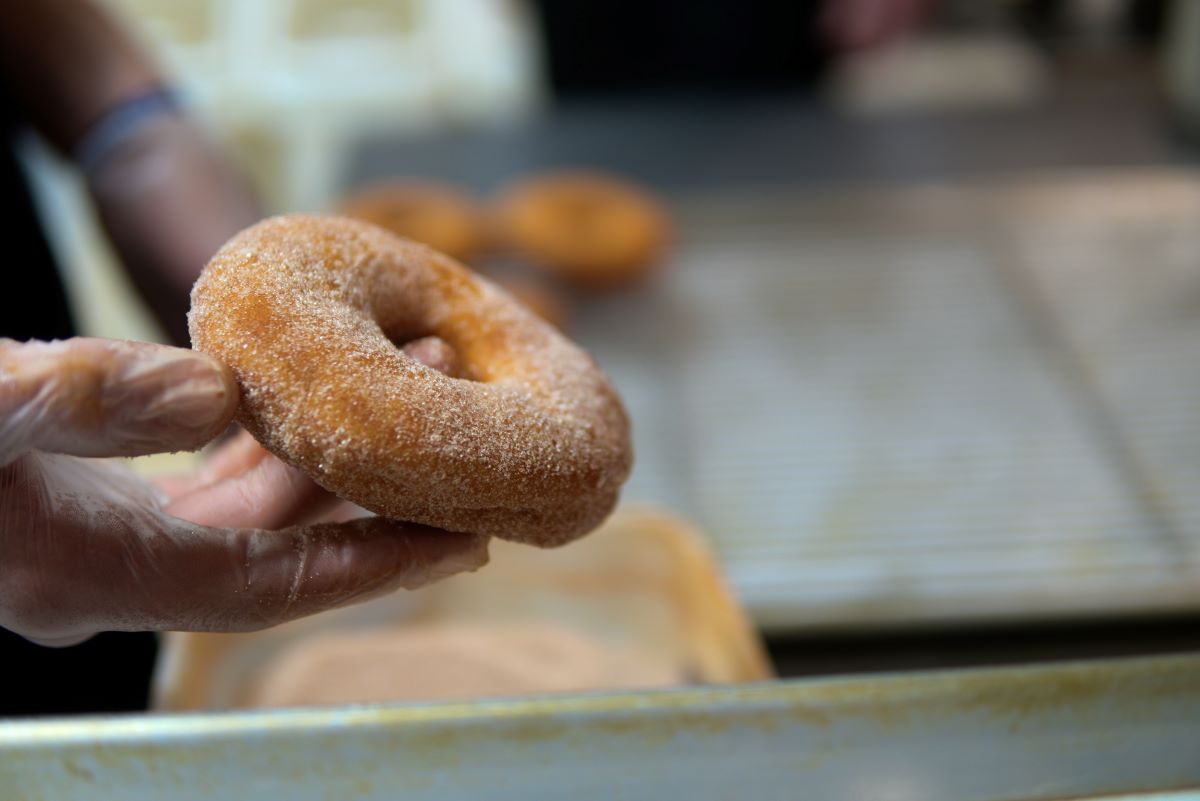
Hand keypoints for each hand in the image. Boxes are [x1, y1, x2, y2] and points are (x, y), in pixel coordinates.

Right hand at [0, 338, 487, 645]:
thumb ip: (79, 400)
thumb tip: (216, 390)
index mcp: (89, 574)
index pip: (266, 588)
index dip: (368, 567)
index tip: (462, 540)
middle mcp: (111, 574)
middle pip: (279, 550)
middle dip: (373, 497)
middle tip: (464, 440)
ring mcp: (106, 539)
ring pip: (252, 510)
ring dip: (331, 454)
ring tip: (410, 384)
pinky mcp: (97, 500)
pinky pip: (211, 483)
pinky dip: (270, 444)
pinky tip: (317, 402)